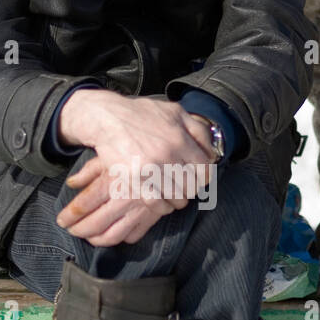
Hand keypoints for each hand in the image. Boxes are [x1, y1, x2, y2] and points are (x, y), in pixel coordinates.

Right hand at [55, 90, 217, 245]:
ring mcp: (150, 169)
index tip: (197, 177)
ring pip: (177, 198)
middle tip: (184, 186)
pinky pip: (156, 203)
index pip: (205, 171)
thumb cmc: (141, 114)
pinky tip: (162, 202)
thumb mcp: (175, 112)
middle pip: (192, 186)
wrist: (107, 118)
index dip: (203, 177)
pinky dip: (163, 207)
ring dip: (178, 200)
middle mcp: (167, 155)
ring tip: (174, 195)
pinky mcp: (134, 179)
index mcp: (179, 139)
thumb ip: (198, 130)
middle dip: (191, 189)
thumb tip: (212, 152)